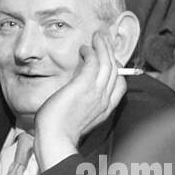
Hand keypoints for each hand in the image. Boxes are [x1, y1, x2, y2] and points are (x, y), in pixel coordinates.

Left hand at [32, 30, 125, 168]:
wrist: (54, 138)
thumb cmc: (59, 130)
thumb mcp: (77, 115)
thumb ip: (82, 102)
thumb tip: (75, 87)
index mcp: (105, 109)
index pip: (120, 86)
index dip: (116, 70)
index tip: (107, 60)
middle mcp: (104, 99)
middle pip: (116, 71)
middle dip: (111, 52)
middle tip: (103, 39)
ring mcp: (96, 92)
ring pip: (108, 63)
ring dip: (103, 46)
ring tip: (98, 36)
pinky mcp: (84, 85)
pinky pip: (94, 62)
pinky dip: (91, 52)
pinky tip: (83, 48)